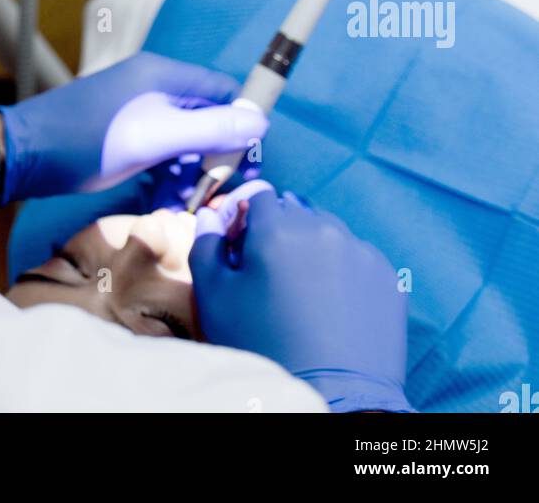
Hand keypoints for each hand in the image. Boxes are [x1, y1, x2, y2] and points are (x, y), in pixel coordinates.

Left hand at [0, 54, 267, 202]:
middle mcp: (152, 85)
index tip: (249, 159)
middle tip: (223, 187)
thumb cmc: (89, 142)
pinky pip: (159, 147)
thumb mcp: (156, 138)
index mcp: (162, 75)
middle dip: (217, 151)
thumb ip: (209, 128)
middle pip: (204, 114)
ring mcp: (135, 109)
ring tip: (193, 199)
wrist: (25, 154)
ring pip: (182, 136)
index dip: (241, 120)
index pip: (221, 88)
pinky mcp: (122, 131)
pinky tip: (168, 197)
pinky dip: (169, 170)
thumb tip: (259, 121)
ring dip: (193, 167)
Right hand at [190, 182, 411, 413]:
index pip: (259, 196)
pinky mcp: (388, 277)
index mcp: (277, 227)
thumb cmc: (265, 348)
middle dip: (280, 233)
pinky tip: (335, 309)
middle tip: (272, 278)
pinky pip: (359, 260)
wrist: (334, 398)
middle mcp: (323, 228)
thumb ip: (206, 247)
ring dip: (314, 250)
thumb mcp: (216, 299)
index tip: (242, 249)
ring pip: (330, 233)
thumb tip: (211, 217)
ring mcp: (361, 251)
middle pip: (295, 211)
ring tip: (306, 296)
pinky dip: (346, 274)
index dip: (247, 220)